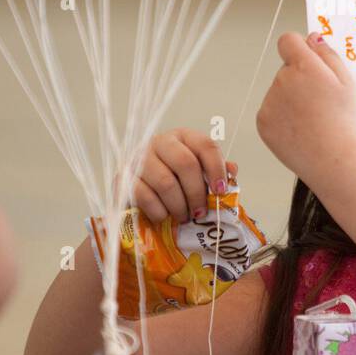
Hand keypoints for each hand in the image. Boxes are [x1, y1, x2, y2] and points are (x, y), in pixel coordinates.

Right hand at [115, 129, 236, 222]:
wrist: (135, 188)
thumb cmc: (173, 179)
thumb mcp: (196, 171)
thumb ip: (215, 171)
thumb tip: (232, 170)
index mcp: (183, 137)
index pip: (205, 146)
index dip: (217, 169)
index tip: (221, 191)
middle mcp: (160, 142)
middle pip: (186, 164)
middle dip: (197, 193)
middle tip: (200, 213)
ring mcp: (139, 158)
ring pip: (166, 183)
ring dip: (179, 206)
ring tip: (184, 217)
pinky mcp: (122, 177)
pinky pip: (145, 196)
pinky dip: (159, 211)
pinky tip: (164, 216)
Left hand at [256, 32, 355, 187]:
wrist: (335, 161)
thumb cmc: (345, 124)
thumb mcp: (347, 82)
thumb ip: (327, 54)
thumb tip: (312, 38)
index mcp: (304, 67)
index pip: (288, 41)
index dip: (299, 47)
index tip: (307, 58)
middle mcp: (282, 81)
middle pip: (286, 69)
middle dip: (300, 79)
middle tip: (321, 102)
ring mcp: (270, 102)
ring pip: (279, 92)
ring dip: (292, 100)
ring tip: (313, 120)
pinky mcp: (263, 122)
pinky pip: (272, 111)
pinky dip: (283, 118)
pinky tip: (302, 130)